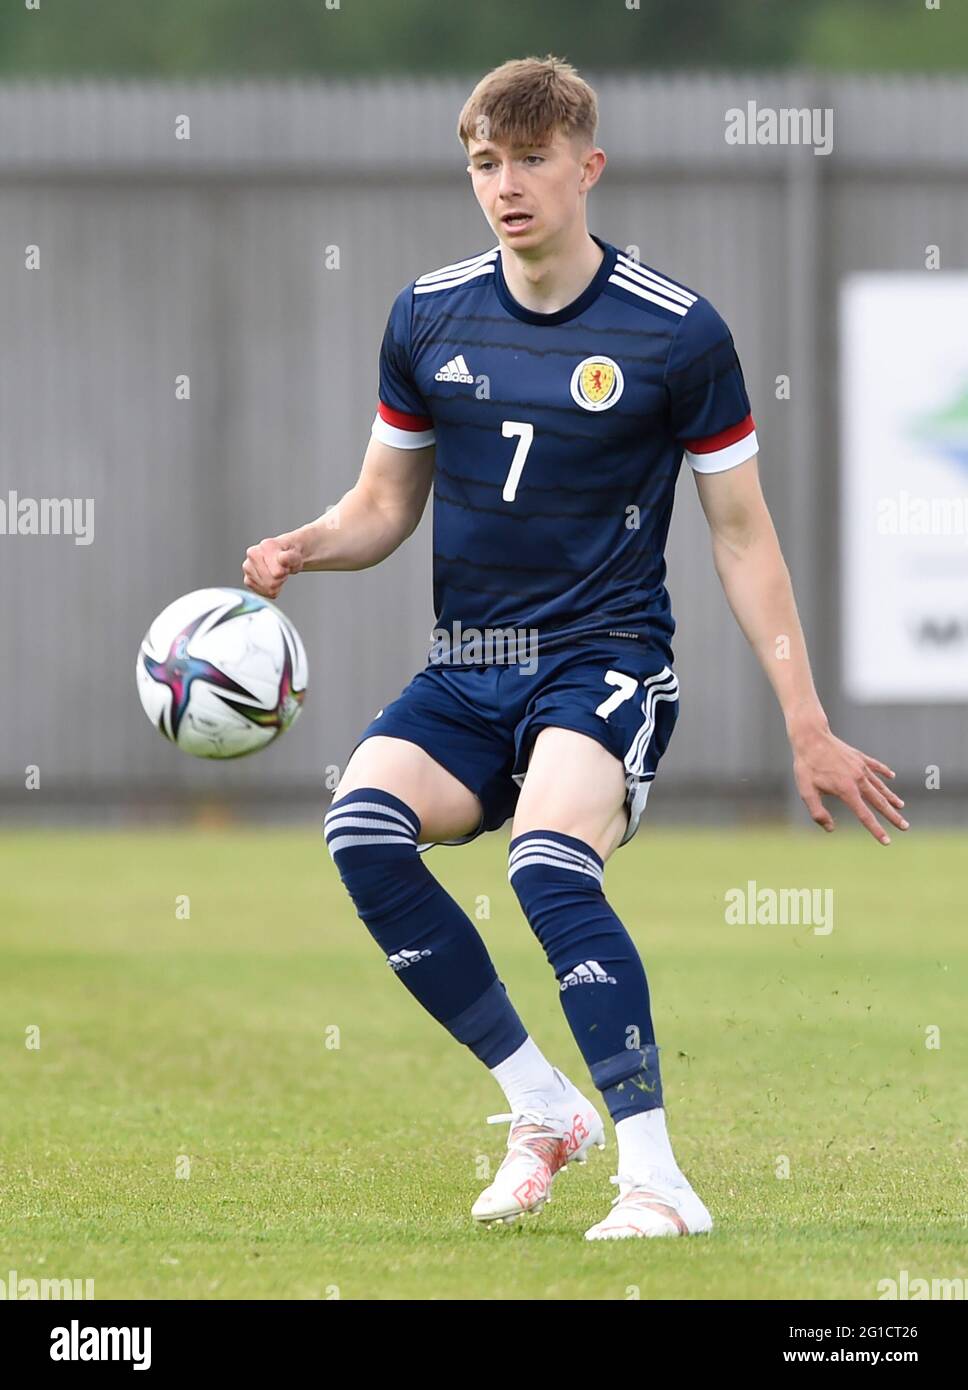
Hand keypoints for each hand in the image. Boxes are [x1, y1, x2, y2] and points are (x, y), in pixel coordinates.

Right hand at [241, 535, 303, 599]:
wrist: (285, 555)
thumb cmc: (291, 554)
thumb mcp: (297, 555)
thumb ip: (292, 557)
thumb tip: (282, 559)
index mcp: (266, 545)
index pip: (277, 573)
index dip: (285, 572)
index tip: (287, 564)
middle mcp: (253, 554)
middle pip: (272, 583)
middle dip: (281, 578)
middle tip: (283, 569)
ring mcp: (248, 567)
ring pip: (268, 589)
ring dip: (277, 583)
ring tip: (278, 572)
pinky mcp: (248, 579)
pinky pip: (264, 593)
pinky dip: (271, 589)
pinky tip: (272, 579)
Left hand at [791, 723, 908, 844]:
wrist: (811, 737)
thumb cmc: (807, 766)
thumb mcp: (806, 792)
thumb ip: (818, 812)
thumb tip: (830, 828)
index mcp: (846, 790)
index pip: (865, 815)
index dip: (876, 830)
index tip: (887, 841)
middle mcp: (858, 779)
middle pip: (879, 802)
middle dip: (893, 816)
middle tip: (905, 827)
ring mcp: (860, 767)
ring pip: (880, 786)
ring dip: (891, 797)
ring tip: (901, 806)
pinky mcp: (859, 757)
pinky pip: (875, 766)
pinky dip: (884, 772)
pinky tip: (892, 776)